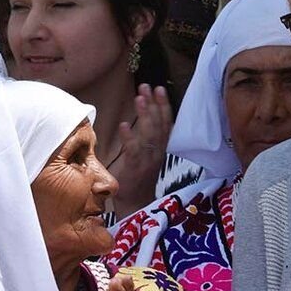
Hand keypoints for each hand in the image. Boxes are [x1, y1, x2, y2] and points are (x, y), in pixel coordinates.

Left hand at [111, 84, 171, 217]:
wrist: (136, 204)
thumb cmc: (139, 178)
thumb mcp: (146, 155)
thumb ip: (145, 139)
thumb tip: (140, 119)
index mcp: (161, 148)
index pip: (166, 123)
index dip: (163, 105)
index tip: (159, 88)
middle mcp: (157, 152)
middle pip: (159, 124)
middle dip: (154, 104)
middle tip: (147, 86)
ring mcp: (147, 160)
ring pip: (149, 134)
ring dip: (144, 115)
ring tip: (138, 98)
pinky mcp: (135, 169)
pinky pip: (133, 151)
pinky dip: (129, 138)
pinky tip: (124, 125)